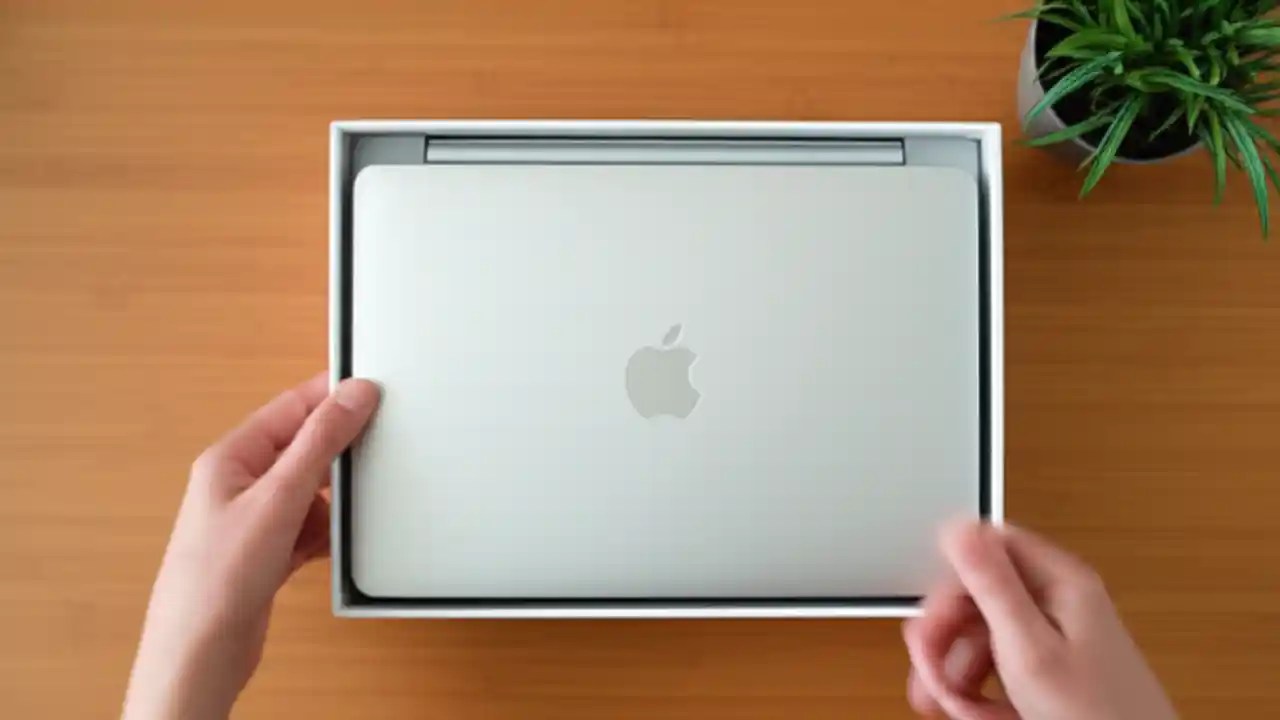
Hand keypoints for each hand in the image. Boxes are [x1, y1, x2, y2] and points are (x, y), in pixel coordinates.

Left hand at [123, 374, 379, 719]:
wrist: (200, 653)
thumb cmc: (219, 577)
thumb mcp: (278, 499)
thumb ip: (320, 442)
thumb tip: (354, 393)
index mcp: (231, 457)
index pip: (290, 407)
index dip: (333, 396)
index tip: (378, 391)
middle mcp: (239, 483)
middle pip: (303, 449)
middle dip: (338, 457)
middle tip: (376, 459)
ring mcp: (253, 520)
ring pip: (310, 492)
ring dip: (332, 504)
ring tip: (346, 518)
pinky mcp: (267, 552)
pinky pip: (309, 528)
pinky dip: (326, 536)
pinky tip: (333, 549)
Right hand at [903, 521, 1177, 719]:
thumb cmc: (1095, 714)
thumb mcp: (1031, 648)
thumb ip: (994, 583)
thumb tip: (960, 526)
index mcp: (1060, 582)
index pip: (988, 546)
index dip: (951, 579)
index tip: (932, 616)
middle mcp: (1058, 603)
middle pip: (978, 596)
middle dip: (947, 635)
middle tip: (933, 672)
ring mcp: (1054, 638)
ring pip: (981, 635)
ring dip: (956, 670)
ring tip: (954, 705)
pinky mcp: (1049, 670)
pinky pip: (997, 665)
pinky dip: (978, 689)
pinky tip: (976, 712)